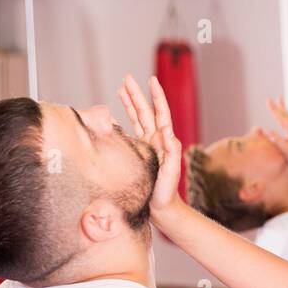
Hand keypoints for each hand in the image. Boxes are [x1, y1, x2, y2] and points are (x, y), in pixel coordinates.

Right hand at [117, 73, 183, 222]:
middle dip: (136, 94)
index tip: (151, 80)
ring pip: (137, 119)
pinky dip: (123, 121)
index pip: (160, 113)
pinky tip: (116, 115)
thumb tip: (168, 132)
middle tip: (127, 78)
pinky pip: (130, 132)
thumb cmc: (166, 193)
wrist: (162, 209)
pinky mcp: (139, 154)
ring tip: (121, 89)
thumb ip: (172, 152)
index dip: (156, 96)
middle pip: (145, 112)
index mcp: (163, 141)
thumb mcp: (170, 172)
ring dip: (129, 104)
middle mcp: (155, 141)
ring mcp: (147, 146)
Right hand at [264, 97, 287, 168]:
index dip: (273, 108)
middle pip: (285, 114)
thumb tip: (269, 132)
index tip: (268, 99)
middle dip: (278, 106)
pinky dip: (285, 118)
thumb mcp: (286, 150)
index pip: (281, 116)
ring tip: (280, 103)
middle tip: (271, 98)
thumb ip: (278, 140)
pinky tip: (284, 120)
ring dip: (282, 110)